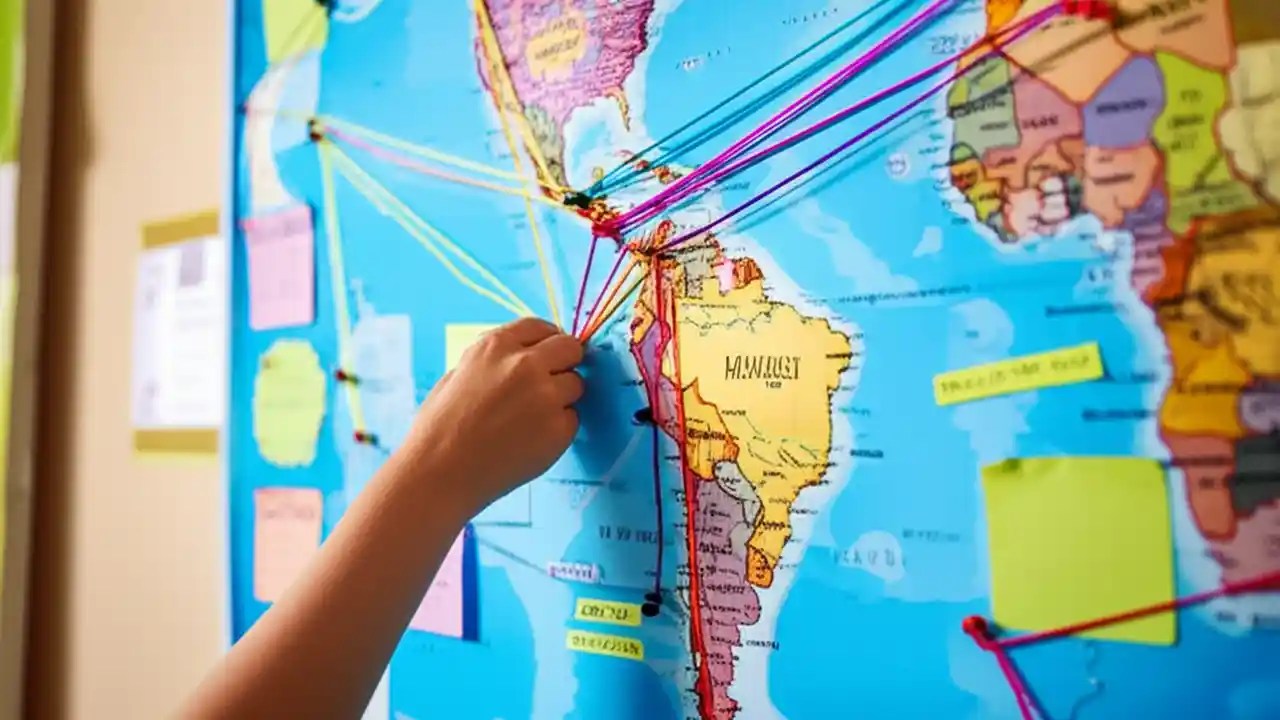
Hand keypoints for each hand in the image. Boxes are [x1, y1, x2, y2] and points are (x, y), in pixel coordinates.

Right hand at [406, 318, 583, 515]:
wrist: (439, 474)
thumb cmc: (439, 428)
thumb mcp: (458, 374)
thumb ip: (494, 361)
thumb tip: (520, 356)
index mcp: (497, 345)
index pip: (541, 326)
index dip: (546, 342)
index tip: (547, 354)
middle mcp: (526, 364)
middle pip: (570, 348)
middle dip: (564, 362)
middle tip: (550, 383)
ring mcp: (546, 396)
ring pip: (576, 384)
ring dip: (561, 397)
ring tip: (530, 420)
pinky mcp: (559, 429)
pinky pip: (571, 419)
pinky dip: (558, 428)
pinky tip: (530, 441)